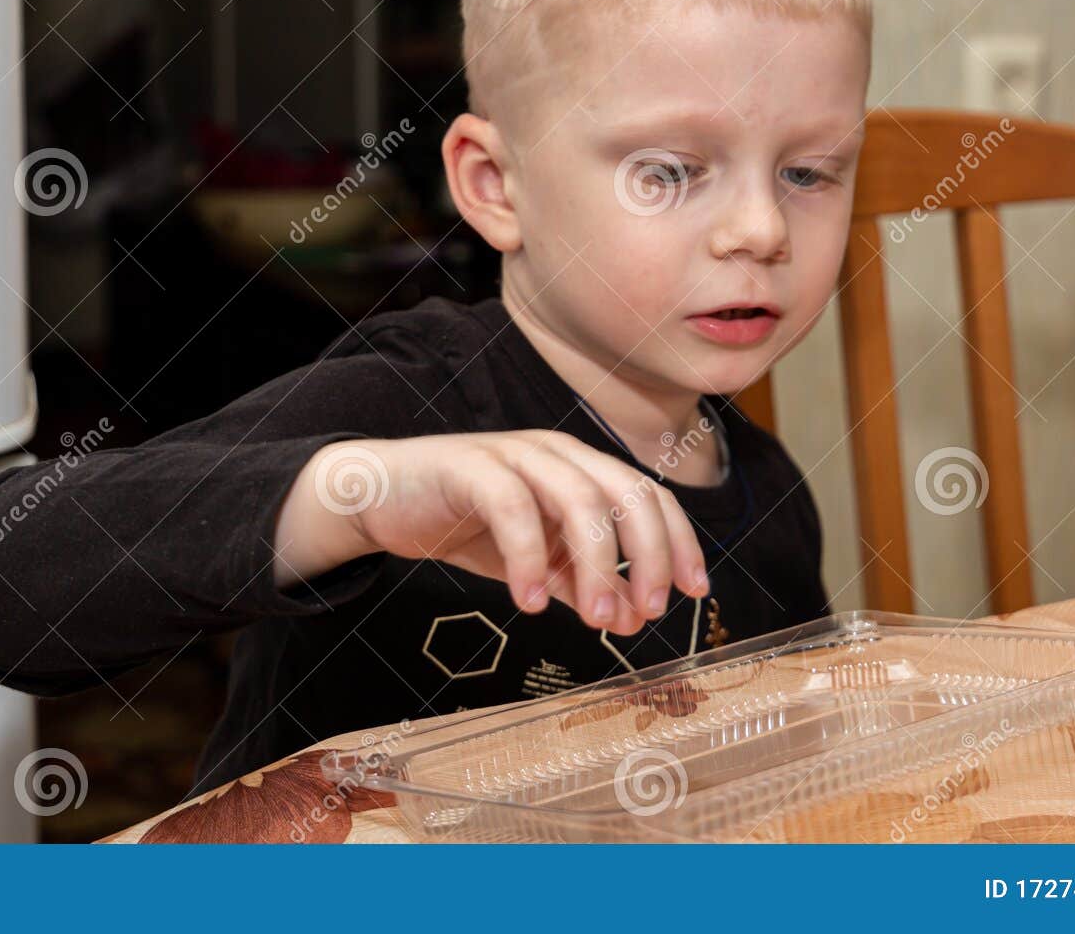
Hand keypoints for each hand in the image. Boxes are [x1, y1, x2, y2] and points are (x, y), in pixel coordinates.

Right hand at [275, 430, 709, 636]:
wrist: (382, 497)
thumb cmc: (464, 521)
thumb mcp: (534, 561)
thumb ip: (578, 582)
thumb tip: (630, 620)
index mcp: (581, 469)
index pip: (648, 497)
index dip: (678, 542)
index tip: (692, 593)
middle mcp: (557, 453)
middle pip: (625, 494)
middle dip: (647, 556)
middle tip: (645, 614)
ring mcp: (514, 455)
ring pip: (578, 500)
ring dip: (596, 565)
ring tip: (596, 621)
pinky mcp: (469, 466)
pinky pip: (512, 507)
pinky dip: (528, 557)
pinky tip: (529, 603)